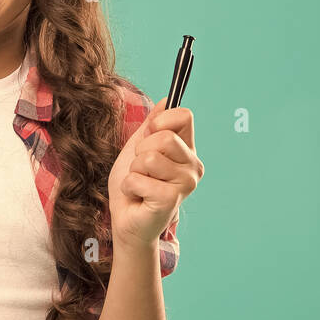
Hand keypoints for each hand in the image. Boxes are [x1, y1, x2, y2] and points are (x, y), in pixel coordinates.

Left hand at [107, 98, 203, 251]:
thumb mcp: (138, 147)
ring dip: (134, 171)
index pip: (184, 116)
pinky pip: (137, 179)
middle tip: (141, 170)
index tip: (148, 137)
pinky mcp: (171, 199)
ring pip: (149, 158)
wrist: (126, 220)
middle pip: (164, 137)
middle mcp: (193, 166)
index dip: (159, 122)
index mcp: (187, 150)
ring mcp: (186, 184)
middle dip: (141, 151)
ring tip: (140, 184)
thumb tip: (167, 99)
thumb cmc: (133, 185)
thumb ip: (152, 124)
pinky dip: (129, 187)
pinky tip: (138, 198)